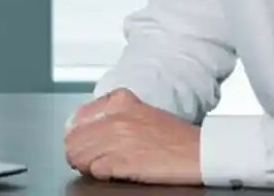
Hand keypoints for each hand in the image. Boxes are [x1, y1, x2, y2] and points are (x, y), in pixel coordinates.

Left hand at [64, 88, 201, 185]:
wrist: (200, 152)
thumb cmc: (175, 136)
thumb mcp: (141, 112)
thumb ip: (114, 115)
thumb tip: (86, 127)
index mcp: (119, 101)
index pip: (78, 117)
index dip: (78, 133)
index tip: (83, 141)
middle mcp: (115, 118)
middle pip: (73, 138)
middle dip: (78, 151)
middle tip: (87, 159)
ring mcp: (118, 139)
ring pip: (78, 154)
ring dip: (85, 164)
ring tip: (98, 166)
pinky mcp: (122, 162)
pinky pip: (95, 169)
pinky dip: (99, 173)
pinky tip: (110, 172)